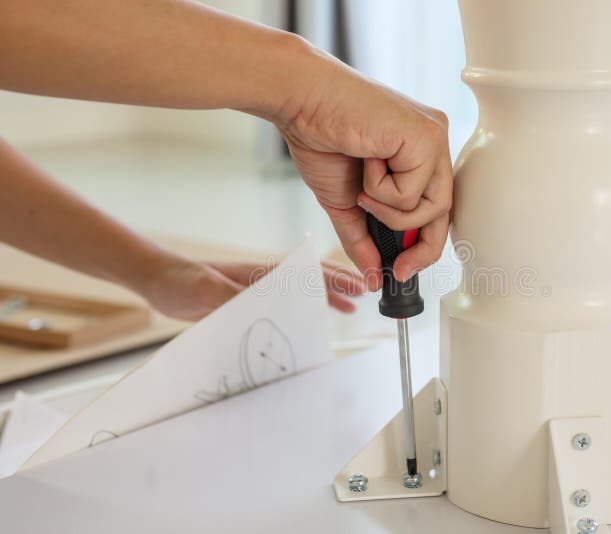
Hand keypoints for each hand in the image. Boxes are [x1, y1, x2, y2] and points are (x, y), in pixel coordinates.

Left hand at [144, 258, 366, 320]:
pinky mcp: (244, 304)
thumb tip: (256, 310)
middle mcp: (262, 279)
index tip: (357, 284)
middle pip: (309, 280)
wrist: (157, 280)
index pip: (305, 272)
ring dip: (324, 300)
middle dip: (338, 286)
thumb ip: (230, 298)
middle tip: (365, 295)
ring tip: (349, 309)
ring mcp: (255, 291)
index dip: (333, 278)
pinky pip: (281, 309)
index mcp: (258, 271)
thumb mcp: (203, 289)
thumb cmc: (178, 279)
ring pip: (299, 294)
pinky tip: (304, 323)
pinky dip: (298, 313)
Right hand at [273, 48, 452, 288]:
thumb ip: (362, 238)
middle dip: (418, 248)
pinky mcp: (426, 136)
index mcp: (420, 154)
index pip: (436, 210)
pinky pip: (412, 193)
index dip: (422, 247)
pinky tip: (366, 161)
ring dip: (388, 211)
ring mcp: (433, 138)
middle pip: (443, 214)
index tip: (400, 271)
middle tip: (396, 267)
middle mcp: (434, 144)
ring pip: (431, 208)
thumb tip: (372, 276)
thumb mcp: (345, 202)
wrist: (301, 101)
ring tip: (363, 187)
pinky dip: (381, 190)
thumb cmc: (321, 138)